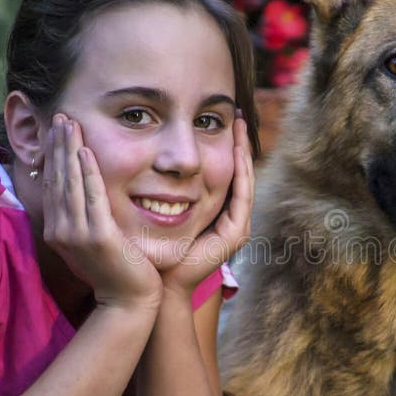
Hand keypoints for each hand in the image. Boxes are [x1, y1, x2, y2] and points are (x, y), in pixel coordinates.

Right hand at [41, 114, 162, 309]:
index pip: (53, 185)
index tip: (56, 131)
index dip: (53, 156)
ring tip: (69, 122)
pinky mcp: (97, 237)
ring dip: (68, 149)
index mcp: (58, 231)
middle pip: (57, 178)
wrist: (128, 303)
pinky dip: (87, 172)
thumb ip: (85, 220)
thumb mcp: (94, 243)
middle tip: (59, 116)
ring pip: (70, 183)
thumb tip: (83, 198)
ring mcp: (76, 235)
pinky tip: (85, 150)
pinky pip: (91, 196)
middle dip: (57, 145)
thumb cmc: (116, 273)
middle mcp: (60, 231)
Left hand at [161, 113, 254, 294]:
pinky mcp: (235, 234)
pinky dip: (241, 173)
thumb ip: (164, 188)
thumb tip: (150, 158)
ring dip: (243, 152)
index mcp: (218, 213)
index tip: (221, 118)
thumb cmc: (155, 249)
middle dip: (239, 142)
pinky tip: (237, 151)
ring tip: (239, 125)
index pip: (228, 172)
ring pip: (245, 180)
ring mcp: (237, 227)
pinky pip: (242, 196)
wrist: (160, 283)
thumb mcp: (161, 209)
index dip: (227, 146)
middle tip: (237, 113)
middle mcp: (232, 219)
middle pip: (241, 172)